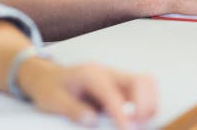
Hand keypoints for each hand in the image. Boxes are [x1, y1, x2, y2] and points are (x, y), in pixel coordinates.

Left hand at [18, 58, 156, 128]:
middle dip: (144, 106)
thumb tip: (93, 121)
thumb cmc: (50, 88)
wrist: (47, 77)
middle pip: (140, 81)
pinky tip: (138, 119)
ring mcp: (116, 77)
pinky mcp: (121, 86)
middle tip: (135, 127)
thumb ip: (73, 110)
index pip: (113, 94)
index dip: (122, 114)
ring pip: (147, 83)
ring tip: (139, 124)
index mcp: (90, 74)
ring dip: (149, 104)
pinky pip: (144, 90)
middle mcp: (108, 72)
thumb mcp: (53, 101)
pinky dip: (147, 104)